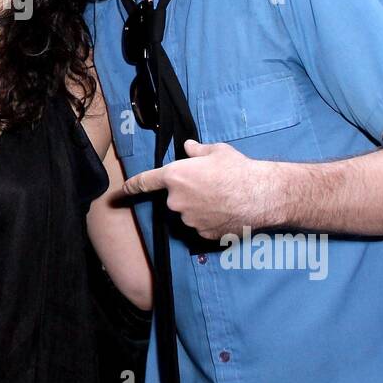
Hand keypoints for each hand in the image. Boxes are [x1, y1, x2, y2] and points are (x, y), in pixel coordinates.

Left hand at [122, 138, 268, 239]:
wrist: (260, 195)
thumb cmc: (237, 169)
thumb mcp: (216, 151)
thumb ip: (197, 151)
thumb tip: (188, 147)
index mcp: (174, 177)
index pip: (145, 182)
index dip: (133, 186)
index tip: (122, 191)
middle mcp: (176, 201)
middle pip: (174, 198)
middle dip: (187, 193)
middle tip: (210, 186)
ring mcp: (188, 220)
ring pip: (188, 214)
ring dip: (198, 208)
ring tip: (222, 199)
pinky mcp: (202, 235)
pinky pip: (200, 226)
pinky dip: (209, 221)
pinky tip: (226, 212)